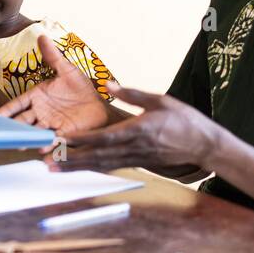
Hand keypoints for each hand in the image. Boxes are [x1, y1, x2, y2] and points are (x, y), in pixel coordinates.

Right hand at [0, 34, 110, 137]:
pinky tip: (42, 150)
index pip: (17, 104)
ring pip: (34, 133)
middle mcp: (40, 112)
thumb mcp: (67, 70)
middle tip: (2, 133)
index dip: (6, 111)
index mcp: (37, 97)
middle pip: (22, 121)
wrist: (100, 104)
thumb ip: (53, 56)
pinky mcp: (64, 133)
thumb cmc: (81, 89)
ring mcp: (51, 124)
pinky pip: (54, 140)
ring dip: (26, 139)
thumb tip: (41, 35)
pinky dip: (47, 146)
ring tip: (18, 144)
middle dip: (12, 128)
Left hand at [47, 83, 222, 172]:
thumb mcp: (160, 100)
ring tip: (55, 168)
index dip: (82, 140)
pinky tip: (78, 168)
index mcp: (139, 130)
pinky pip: (111, 167)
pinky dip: (92, 168)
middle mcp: (134, 148)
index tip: (62, 140)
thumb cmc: (184, 120)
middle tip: (48, 161)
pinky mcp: (139, 163)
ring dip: (77, 167)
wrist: (205, 145)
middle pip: (97, 156)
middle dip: (71, 159)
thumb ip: (132, 94)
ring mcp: (136, 158)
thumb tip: (109, 84)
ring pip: (101, 165)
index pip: (105, 137)